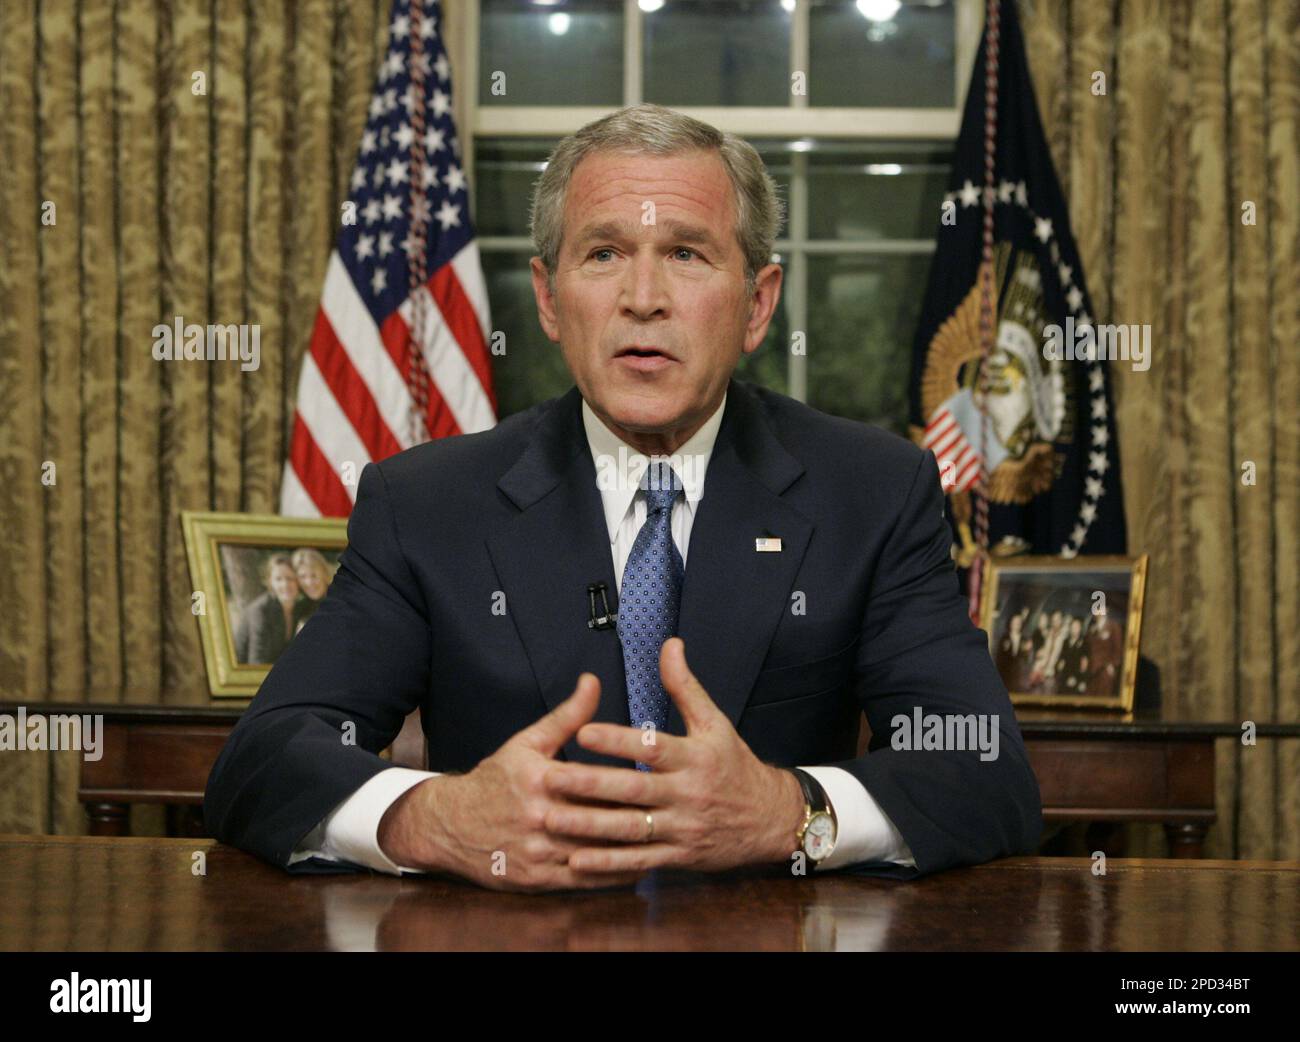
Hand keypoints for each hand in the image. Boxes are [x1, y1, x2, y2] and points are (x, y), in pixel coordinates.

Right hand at [377, 674, 645, 892]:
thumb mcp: (527, 742)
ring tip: (667, 841)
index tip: (664, 778)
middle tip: (676, 811)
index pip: (596, 780)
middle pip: (600, 818)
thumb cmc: (495, 779)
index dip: (632, 782)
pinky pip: (583, 880)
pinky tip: (637, 869)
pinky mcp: (536, 879)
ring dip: (632, 850)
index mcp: (540, 779)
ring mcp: (537, 852)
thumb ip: (567, 716)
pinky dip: (612, 875)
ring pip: (595, 851)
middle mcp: (539, 817)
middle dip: (639, 817)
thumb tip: (593, 681)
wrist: (450, 824)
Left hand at [541, 637, 807, 874]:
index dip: (617, 741)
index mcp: (695, 757)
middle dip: (589, 785)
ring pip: (630, 829)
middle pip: (633, 789)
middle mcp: (687, 794)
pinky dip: (608, 864)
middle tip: (549, 779)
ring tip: (551, 818)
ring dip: (589, 826)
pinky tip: (577, 861)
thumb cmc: (735, 765)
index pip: (651, 747)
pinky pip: (639, 861)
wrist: (770, 819)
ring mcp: (682, 828)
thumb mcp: (715, 723)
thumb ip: (685, 687)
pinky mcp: (679, 857)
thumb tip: (669, 644)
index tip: (581, 732)